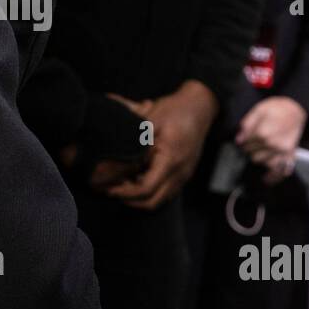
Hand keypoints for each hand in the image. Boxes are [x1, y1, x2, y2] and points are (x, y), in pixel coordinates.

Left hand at [104, 81, 218, 210]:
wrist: (199, 106)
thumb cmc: (174, 111)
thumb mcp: (150, 121)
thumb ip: (134, 142)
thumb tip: (111, 159)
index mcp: (171, 161)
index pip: (146, 189)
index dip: (125, 192)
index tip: (109, 188)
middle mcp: (180, 173)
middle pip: (152, 202)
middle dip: (129, 200)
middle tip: (111, 190)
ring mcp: (183, 176)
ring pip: (159, 200)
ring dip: (139, 197)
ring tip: (121, 184)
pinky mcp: (183, 174)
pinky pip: (165, 192)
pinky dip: (149, 191)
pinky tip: (135, 178)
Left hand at [235, 96, 306, 183]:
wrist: (296, 108)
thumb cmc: (276, 108)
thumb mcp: (259, 110)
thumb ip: (247, 125)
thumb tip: (239, 140)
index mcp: (263, 134)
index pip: (246, 145)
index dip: (243, 141)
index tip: (244, 139)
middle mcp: (273, 145)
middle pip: (252, 155)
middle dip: (250, 150)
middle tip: (253, 143)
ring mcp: (282, 151)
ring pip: (263, 163)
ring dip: (259, 158)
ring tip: (260, 151)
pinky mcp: (290, 155)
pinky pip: (281, 171)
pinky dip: (273, 176)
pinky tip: (266, 179)